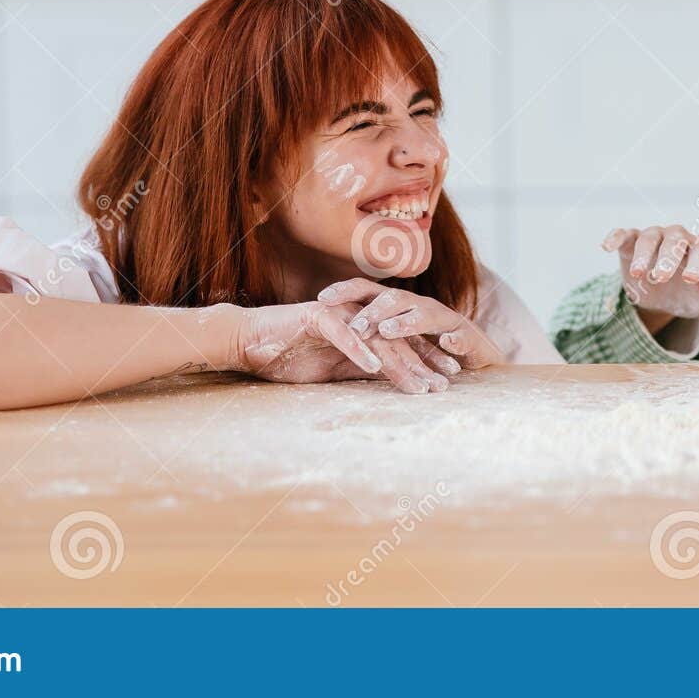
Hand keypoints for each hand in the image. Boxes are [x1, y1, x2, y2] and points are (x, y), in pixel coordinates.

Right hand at [231, 301, 450, 393]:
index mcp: (363, 327)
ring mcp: (340, 313)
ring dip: (401, 363)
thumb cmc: (290, 356)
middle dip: (425, 362)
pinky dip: (360, 350)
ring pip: (378, 338)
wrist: (250, 341)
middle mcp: (357, 316)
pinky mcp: (318, 316)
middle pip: (398, 339)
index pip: (401, 344)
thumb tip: (392, 380)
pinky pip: (345, 334)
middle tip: (447, 383)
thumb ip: (363, 368)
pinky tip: (376, 366)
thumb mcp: (335, 369)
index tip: (447, 381)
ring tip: (420, 385)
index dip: (425, 361)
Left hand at [316, 278, 504, 369]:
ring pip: (424, 314)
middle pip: (393, 300)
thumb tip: (325, 329)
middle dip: (373, 312)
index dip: (346, 291)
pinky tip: (448, 343)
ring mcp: (444, 319)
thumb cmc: (424, 345)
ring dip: (407, 322)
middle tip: (355, 328)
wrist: (474, 353)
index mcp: (398, 304)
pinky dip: (455, 340)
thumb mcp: (391, 338)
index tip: (322, 298)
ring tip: (390, 331)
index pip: (368, 290)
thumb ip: (366, 332)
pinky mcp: (467, 337)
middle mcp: (419, 305)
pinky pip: (461, 336)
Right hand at [603, 225, 698, 321]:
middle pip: (674, 238)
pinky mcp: (630, 243)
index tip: (692, 280)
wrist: (664, 300)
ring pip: (648, 236)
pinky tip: (606, 247)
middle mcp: (677, 237)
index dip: (698, 261)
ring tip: (637, 275)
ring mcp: (653, 238)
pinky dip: (615, 236)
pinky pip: (623, 234)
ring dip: (643, 253)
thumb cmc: (694, 295)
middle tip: (660, 279)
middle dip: (667, 257)